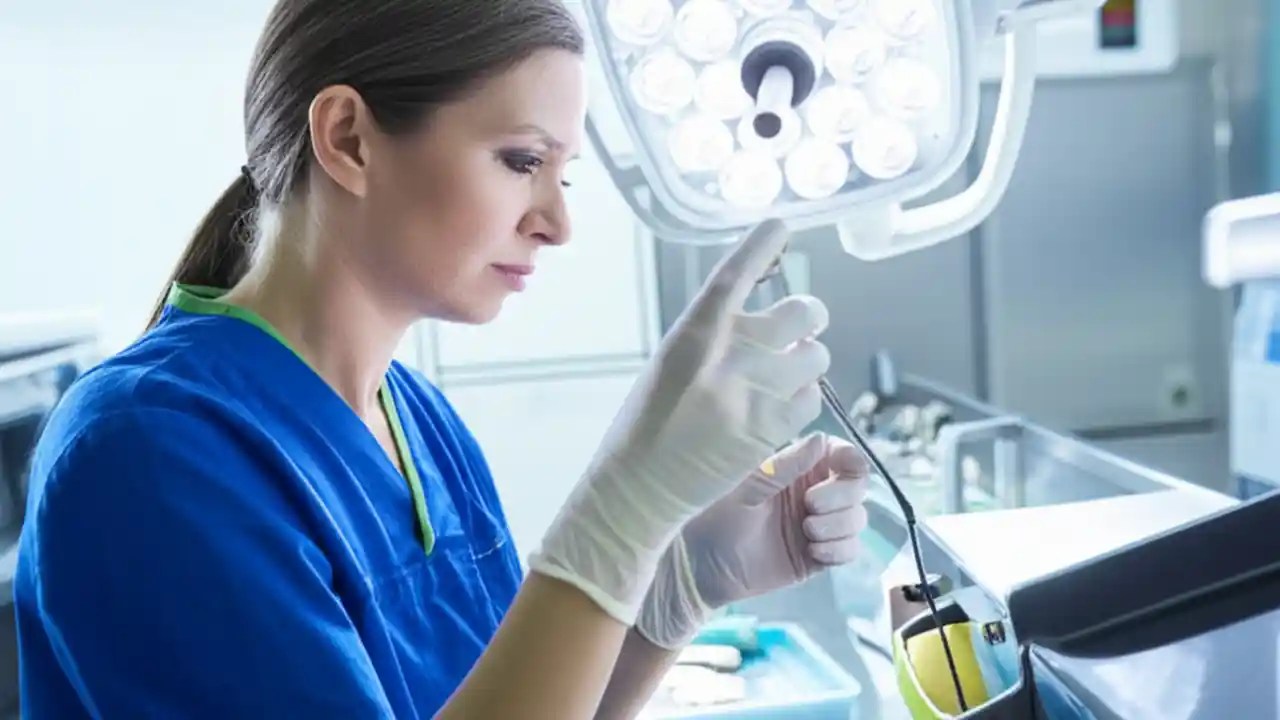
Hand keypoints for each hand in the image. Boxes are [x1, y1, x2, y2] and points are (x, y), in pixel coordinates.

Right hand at [528, 220, 830, 624]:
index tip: (782, 226)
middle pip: (804, 312)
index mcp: (696, 329)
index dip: (764, 242)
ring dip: (807, 365)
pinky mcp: (770, 428)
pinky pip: (813, 401)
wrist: (639, 486)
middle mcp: (730, 352)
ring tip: (784, 381)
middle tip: (801, 331)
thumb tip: (759, 322)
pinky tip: (780, 412)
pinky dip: (803, 403)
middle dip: (809, 319)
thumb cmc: (646, 424)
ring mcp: (754, 390)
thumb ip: (713, 337)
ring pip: (816, 358)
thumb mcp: (670, 363)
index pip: (739, 271)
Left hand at [636, 433, 869, 648]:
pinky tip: (813, 552)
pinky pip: (849, 551)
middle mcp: (813, 494)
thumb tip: (821, 440)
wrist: (701, 563)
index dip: (852, 462)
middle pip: (857, 489)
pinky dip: (839, 550)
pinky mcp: (816, 557)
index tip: (845, 470)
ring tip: (807, 533)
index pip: (844, 457)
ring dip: (839, 526)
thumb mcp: (749, 485)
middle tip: (810, 507)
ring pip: (857, 520)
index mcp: (798, 469)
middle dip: (842, 498)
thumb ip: (787, 465)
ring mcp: (817, 526)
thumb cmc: (716, 512)